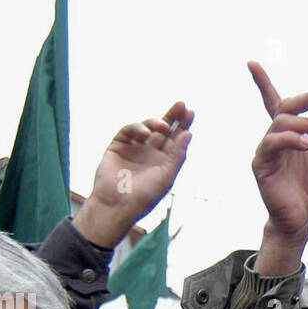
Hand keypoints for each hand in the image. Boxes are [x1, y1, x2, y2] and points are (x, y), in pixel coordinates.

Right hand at [74, 102, 194, 249]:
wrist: (117, 204)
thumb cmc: (144, 196)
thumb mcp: (166, 177)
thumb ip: (177, 156)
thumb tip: (189, 134)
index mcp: (164, 162)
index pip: (176, 140)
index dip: (183, 126)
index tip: (190, 112)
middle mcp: (150, 153)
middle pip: (163, 130)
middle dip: (172, 117)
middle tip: (181, 104)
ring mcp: (134, 148)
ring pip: (147, 128)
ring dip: (156, 123)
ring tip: (164, 125)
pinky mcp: (118, 145)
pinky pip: (129, 131)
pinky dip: (137, 128)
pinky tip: (146, 134)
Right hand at [247, 61, 307, 274]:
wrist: (303, 219)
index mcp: (288, 134)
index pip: (273, 102)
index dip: (262, 82)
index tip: (251, 62)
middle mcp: (274, 138)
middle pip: (285, 106)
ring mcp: (266, 150)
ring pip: (282, 122)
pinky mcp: (261, 165)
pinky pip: (273, 143)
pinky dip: (293, 140)